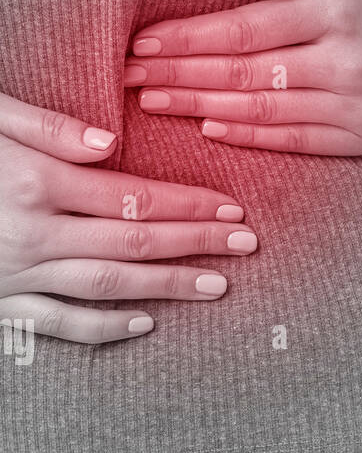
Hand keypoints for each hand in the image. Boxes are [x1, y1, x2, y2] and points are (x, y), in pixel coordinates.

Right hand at [0, 92, 256, 344]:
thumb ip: (44, 125)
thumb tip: (108, 141)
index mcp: (34, 183)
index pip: (133, 198)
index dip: (189, 206)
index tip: (232, 210)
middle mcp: (30, 234)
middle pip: (133, 243)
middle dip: (197, 245)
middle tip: (247, 247)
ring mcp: (13, 274)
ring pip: (106, 286)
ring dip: (167, 287)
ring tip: (217, 285)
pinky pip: (57, 323)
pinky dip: (103, 328)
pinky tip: (144, 324)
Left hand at [123, 0, 361, 154]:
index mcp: (341, 13)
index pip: (245, 29)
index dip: (188, 38)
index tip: (143, 40)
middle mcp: (347, 65)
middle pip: (243, 74)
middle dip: (178, 75)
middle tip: (128, 76)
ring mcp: (355, 107)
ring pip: (261, 112)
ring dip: (199, 107)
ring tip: (153, 101)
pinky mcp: (360, 138)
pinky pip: (293, 141)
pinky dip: (247, 136)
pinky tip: (207, 126)